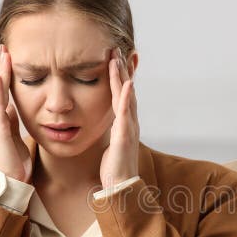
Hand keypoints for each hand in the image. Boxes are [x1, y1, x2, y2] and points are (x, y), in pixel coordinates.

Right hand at [0, 44, 31, 181]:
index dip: (7, 74)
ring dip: (0, 72)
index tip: (9, 56)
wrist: (11, 182)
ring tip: (3, 54)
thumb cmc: (15, 163)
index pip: (5, 91)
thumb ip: (12, 122)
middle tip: (4, 46)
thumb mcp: (16, 137)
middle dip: (2, 66)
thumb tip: (12, 107)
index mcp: (1, 119)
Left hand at [100, 48, 139, 187]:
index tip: (115, 59)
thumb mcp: (111, 145)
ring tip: (118, 58)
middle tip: (117, 49)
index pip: (122, 95)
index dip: (119, 76)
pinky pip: (125, 113)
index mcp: (124, 123)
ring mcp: (129, 127)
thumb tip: (106, 126)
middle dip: (122, 70)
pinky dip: (126, 97)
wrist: (121, 187)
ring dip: (122, 77)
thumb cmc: (114, 169)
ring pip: (126, 96)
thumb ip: (111, 133)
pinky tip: (126, 84)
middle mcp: (130, 122)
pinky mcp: (125, 135)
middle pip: (126, 90)